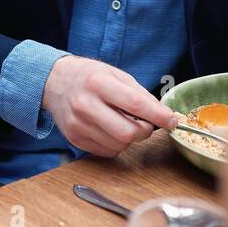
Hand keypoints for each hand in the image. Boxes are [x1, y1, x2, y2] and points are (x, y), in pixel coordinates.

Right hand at [41, 55, 177, 157]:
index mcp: (98, 83)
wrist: (54, 82)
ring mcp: (78, 124)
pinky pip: (107, 151)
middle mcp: (86, 105)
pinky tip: (110, 130)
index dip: (158, 116)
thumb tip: (164, 115)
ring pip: (119, 145)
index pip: (135, 104)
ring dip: (129, 138)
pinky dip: (116, 144)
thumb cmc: (89, 77)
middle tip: (145, 124)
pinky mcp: (74, 139)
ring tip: (122, 122)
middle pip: (128, 133)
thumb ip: (140, 95)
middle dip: (144, 131)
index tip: (172, 121)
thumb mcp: (116, 75)